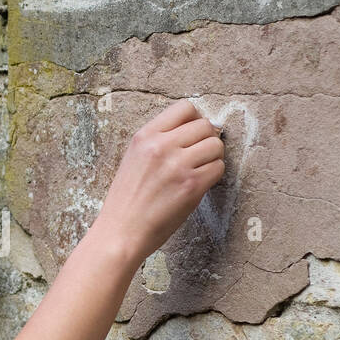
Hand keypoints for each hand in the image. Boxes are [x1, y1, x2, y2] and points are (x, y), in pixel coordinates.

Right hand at [93, 98, 224, 261]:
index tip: (193, 135)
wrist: (120, 231)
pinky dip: (214, 175)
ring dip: (213, 157)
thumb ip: (158, 142)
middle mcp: (161, 145)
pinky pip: (219, 167)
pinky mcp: (191, 185)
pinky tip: (199, 184)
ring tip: (200, 170)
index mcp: (145, 135)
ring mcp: (177, 164)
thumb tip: (192, 132)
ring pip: (216, 145)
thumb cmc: (126, 201)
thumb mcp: (134, 159)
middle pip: (205, 125)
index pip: (184, 107)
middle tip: (200, 156)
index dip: (195, 119)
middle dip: (207, 139)